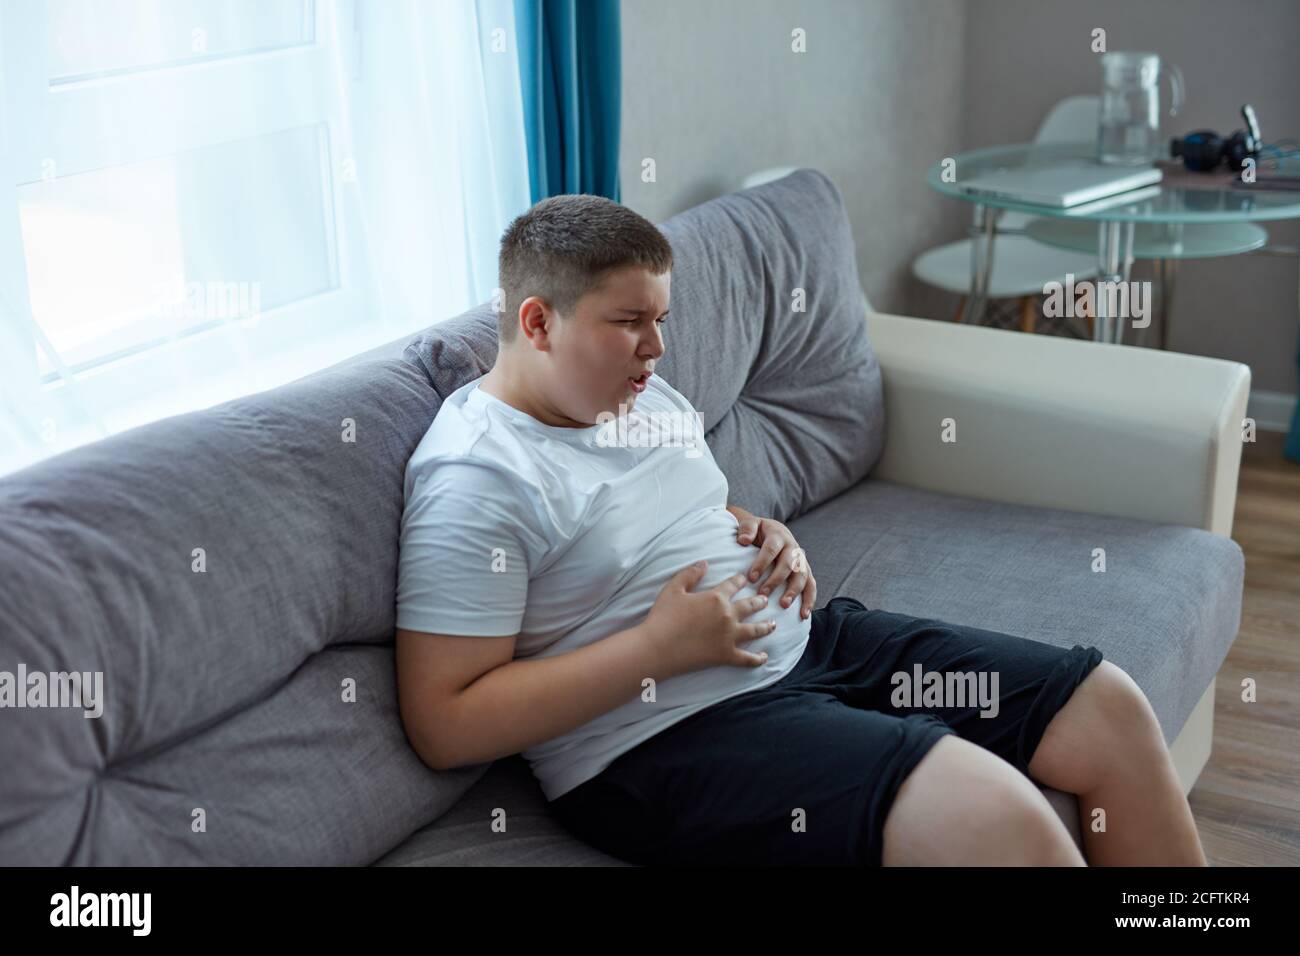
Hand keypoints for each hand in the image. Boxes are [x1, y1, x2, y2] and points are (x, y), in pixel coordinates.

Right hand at [643, 561, 776, 677]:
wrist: (658, 647)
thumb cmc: (663, 617)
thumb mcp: (673, 589)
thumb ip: (690, 574)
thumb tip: (705, 562)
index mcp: (716, 597)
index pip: (734, 584)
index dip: (741, 580)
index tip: (745, 579)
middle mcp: (728, 615)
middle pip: (751, 606)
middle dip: (760, 601)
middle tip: (765, 600)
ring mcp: (730, 637)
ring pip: (756, 630)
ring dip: (767, 626)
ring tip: (773, 624)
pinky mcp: (726, 656)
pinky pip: (748, 658)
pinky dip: (758, 658)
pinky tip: (765, 657)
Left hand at [731, 508, 815, 619]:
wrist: (768, 530)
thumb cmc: (756, 530)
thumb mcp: (750, 524)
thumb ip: (746, 529)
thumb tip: (744, 540)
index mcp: (778, 534)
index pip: (771, 549)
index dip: (762, 563)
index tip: (751, 578)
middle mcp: (792, 546)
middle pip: (788, 564)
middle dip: (776, 580)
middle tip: (762, 594)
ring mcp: (801, 559)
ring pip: (802, 575)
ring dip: (794, 591)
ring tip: (784, 605)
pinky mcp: (805, 570)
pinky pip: (811, 585)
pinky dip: (809, 599)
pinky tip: (803, 614)